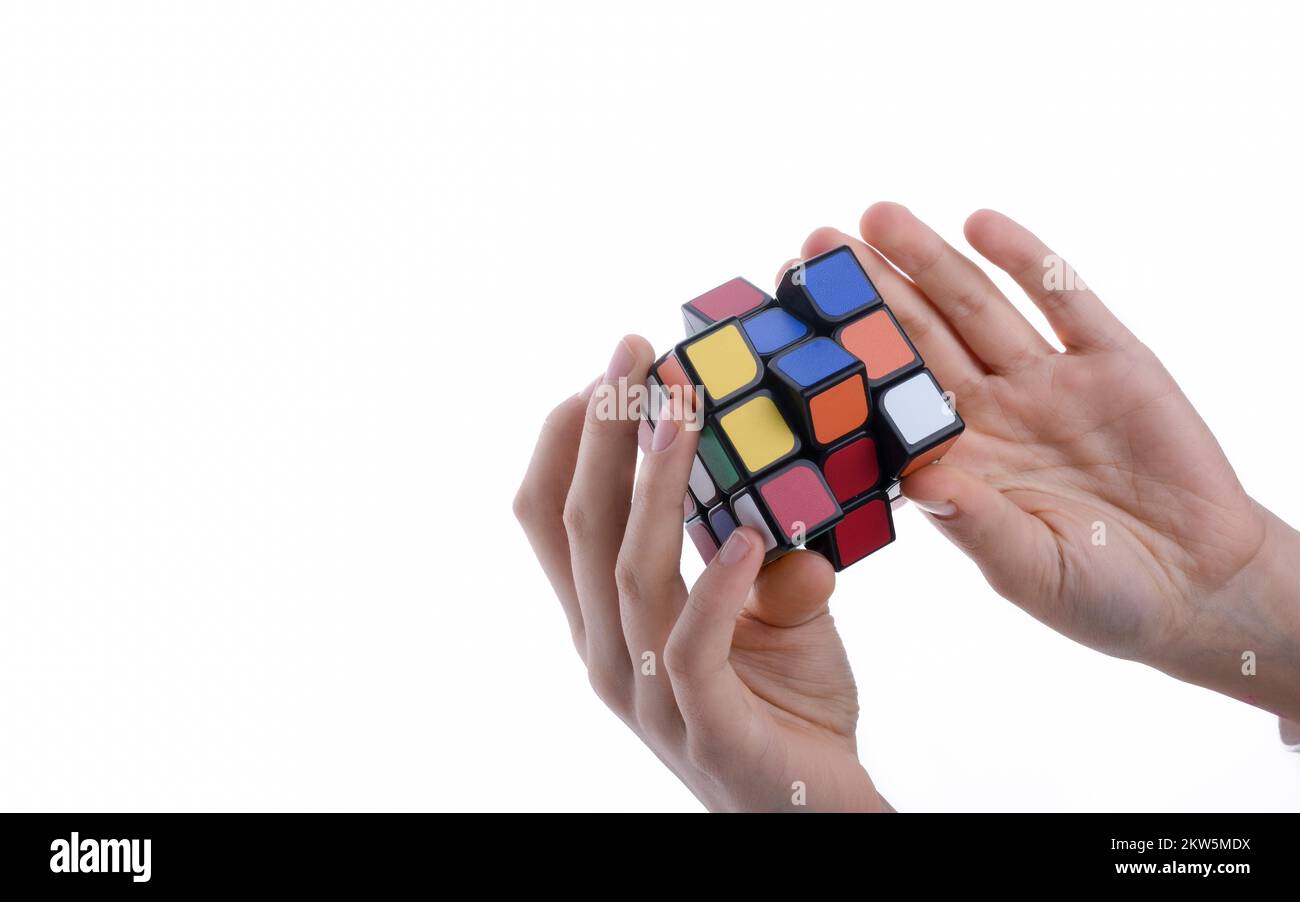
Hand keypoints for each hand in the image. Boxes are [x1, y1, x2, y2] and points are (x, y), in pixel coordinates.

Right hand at [514, 339, 886, 810]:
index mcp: (606, 619)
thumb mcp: (773, 618)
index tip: (611, 367)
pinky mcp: (704, 727)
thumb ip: (759, 560)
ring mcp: (648, 693)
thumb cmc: (787, 712)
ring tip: (683, 404)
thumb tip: (771, 496)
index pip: (551, 517)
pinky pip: (694, 646)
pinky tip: (746, 533)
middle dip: (601, 429)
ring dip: (653, 479)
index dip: (569, 438)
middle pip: (577, 524)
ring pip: (629, 569)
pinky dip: (718, 587)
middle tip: (635, 350)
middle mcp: (607, 650)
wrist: (815, 816)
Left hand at [796, 204, 1299, 720]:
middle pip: (918, 338)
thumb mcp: (1031, 569)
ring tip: (876, 217)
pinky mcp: (1112, 360)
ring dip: (928, 260)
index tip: (790, 324)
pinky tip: (981, 224)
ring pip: (976, 307)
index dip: (841, 363)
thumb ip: (977, 525)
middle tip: (815, 244)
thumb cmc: (1103, 597)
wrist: (1205, 588)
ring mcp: (1048, 381)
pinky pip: (1063, 300)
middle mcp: (991, 412)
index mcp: (956, 463)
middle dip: (869, 292)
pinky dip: (1025, 260)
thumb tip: (917, 481)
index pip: (885, 402)